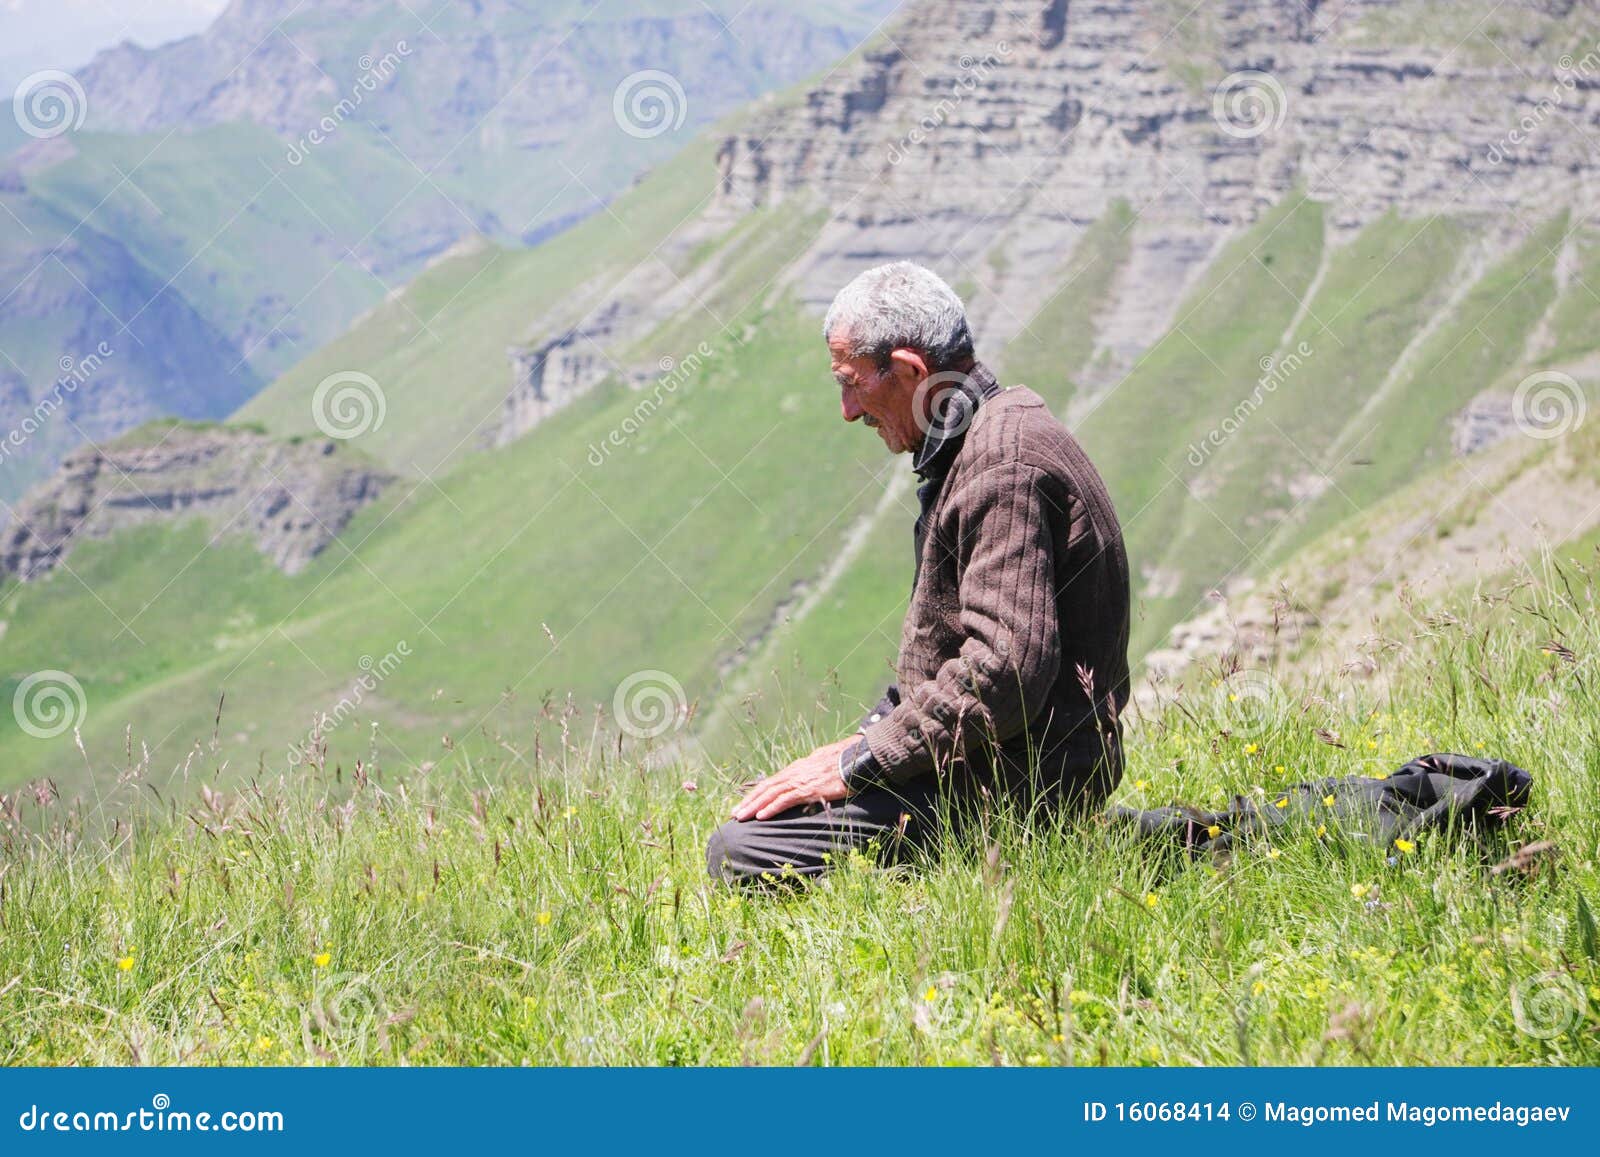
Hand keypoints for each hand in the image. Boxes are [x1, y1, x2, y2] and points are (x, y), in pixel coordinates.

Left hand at [732, 736, 856, 820]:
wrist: (855, 758)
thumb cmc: (843, 762)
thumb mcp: (823, 766)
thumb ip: (813, 772)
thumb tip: (810, 778)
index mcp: (796, 769)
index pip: (771, 782)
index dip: (756, 793)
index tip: (745, 803)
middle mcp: (793, 773)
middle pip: (765, 788)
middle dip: (749, 801)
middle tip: (735, 814)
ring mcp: (799, 781)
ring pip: (770, 794)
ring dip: (754, 806)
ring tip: (741, 817)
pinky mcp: (807, 789)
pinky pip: (784, 800)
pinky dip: (771, 808)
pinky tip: (760, 816)